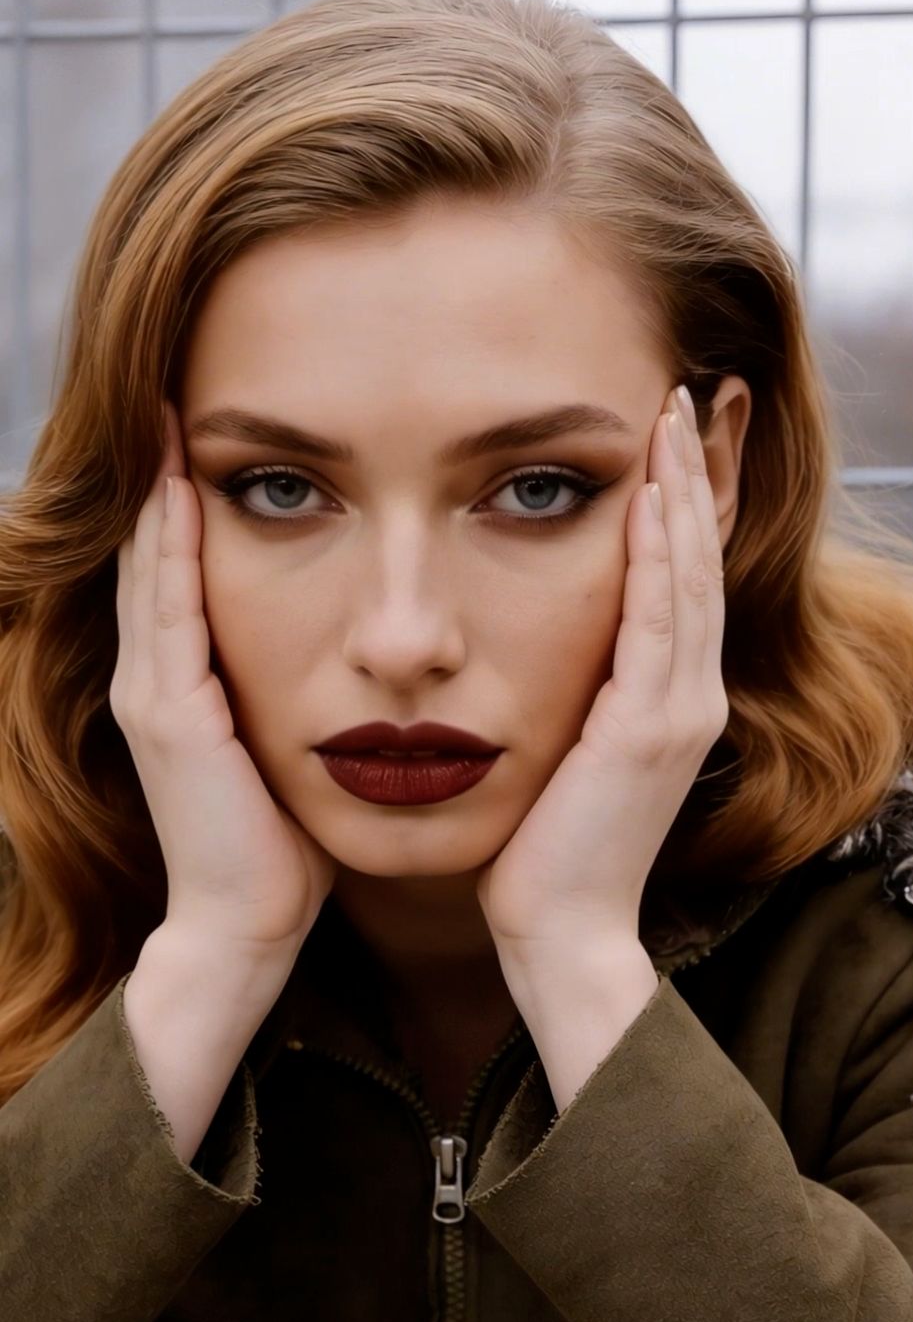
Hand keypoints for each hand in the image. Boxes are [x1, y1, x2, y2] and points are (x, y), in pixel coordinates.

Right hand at [110, 401, 337, 962]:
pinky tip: (181, 492)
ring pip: (149, 568)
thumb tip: (354, 655)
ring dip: (159, 490)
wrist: (247, 926)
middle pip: (153, 552)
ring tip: (168, 416)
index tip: (209, 430)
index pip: (181, 571)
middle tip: (174, 394)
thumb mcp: (290, 753)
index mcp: (187, 685)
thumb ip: (299, 697)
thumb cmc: (282, 849)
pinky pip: (166, 611)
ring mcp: (155, 695)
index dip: (188, 500)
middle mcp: (157, 679)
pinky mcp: (170, 717)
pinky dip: (169, 547)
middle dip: (163, 475)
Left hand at [475, 383, 727, 963]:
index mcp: (672, 702)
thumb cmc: (548, 855)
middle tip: (687, 393)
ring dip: (681, 492)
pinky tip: (646, 497)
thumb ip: (577, 697)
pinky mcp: (648, 731)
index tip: (668, 435)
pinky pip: (656, 623)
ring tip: (673, 415)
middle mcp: (691, 697)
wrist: (562, 933)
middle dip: (692, 475)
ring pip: (687, 578)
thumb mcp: (569, 755)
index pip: (682, 581)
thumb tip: (540, 644)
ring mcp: (678, 713)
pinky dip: (657, 555)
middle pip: (699, 562)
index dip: (682, 506)